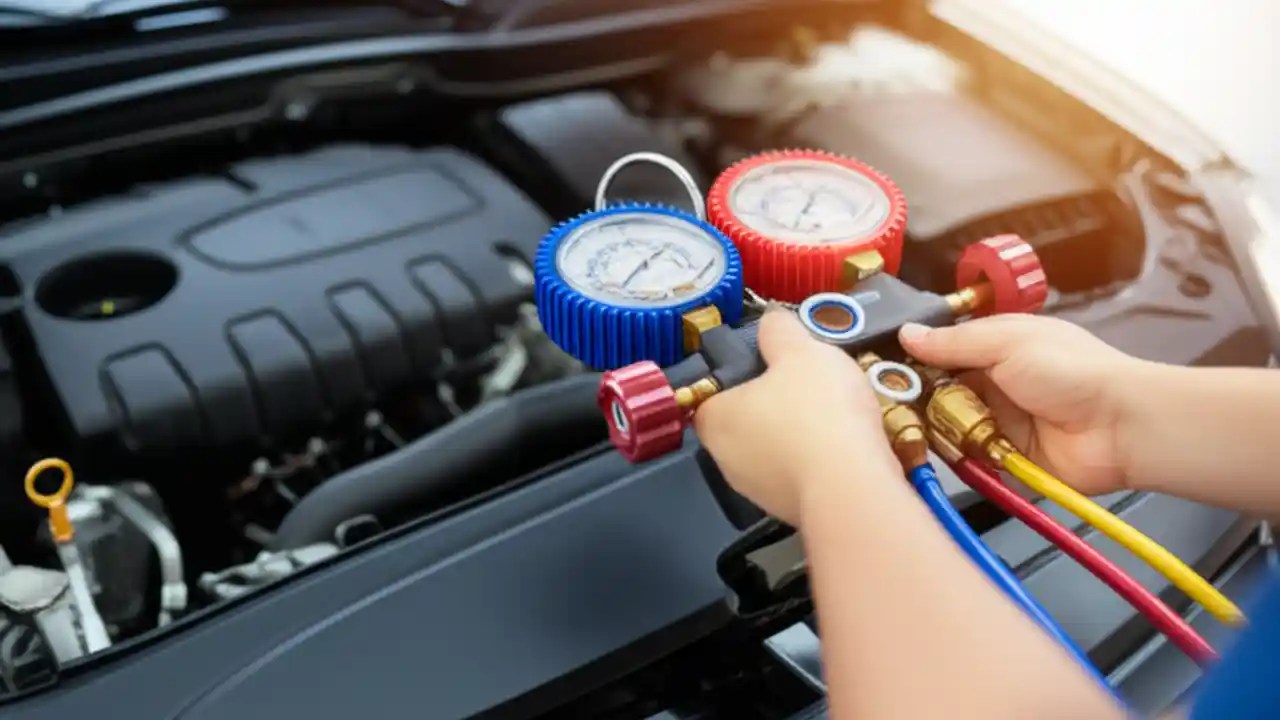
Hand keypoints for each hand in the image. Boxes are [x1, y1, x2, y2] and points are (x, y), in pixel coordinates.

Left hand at [693, 308, 899, 524]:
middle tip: (809, 385)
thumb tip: (770, 318)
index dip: (741, 376)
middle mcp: (725, 460)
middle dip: (776, 405)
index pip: (713, 393)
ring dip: (800, 435)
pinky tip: (845, 447)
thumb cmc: (818, 413)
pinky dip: (818, 461)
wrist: (853, 487)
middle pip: (746, 422)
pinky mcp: (789, 511)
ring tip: (836, 414)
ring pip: (775, 451)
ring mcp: (757, 491)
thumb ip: (780, 331)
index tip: (771, 366)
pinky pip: (800, 475)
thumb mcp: (800, 351)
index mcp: (714, 419)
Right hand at [900, 315, 1142, 495]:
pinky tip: (925, 451)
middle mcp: (992, 382)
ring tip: (897, 425)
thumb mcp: (1007, 342)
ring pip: (946, 424)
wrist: (1119, 427)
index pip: (942, 349)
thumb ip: (955, 342)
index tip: (877, 366)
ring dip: (928, 425)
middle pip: (938, 389)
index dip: (912, 357)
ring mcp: (996, 421)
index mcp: (996, 346)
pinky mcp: (1001, 458)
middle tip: (880, 401)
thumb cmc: (1070, 371)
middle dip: (913, 395)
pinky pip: (964, 457)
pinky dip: (949, 455)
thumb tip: (906, 334)